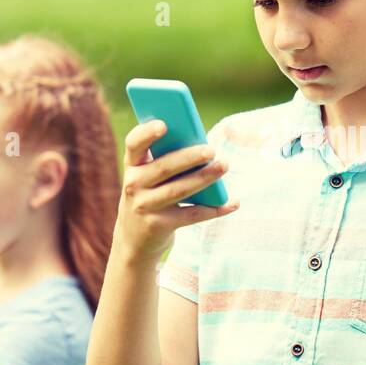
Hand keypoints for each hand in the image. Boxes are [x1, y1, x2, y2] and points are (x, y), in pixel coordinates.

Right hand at [113, 119, 239, 263]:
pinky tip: (232, 202)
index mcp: (133, 165)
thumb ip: (167, 160)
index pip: (134, 144)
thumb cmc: (150, 196)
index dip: (146, 133)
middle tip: (211, 149)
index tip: (164, 124)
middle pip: (164, 167)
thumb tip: (205, 148)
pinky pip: (191, 214)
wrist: (134, 240)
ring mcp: (145, 207)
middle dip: (188, 157)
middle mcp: (133, 185)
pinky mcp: (159, 226)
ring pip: (179, 190)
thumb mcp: (149, 178)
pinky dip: (214, 209)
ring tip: (224, 165)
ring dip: (204, 178)